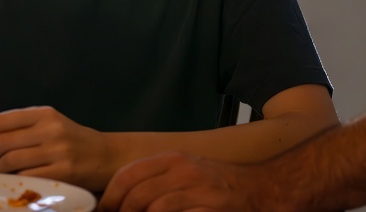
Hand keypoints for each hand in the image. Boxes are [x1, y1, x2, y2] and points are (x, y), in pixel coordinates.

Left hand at [0, 106, 113, 189]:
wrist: (107, 156)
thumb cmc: (71, 141)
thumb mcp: (43, 126)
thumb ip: (10, 128)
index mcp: (44, 113)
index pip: (1, 120)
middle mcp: (51, 129)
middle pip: (3, 142)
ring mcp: (58, 151)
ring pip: (11, 161)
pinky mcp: (64, 172)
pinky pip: (27, 178)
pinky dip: (12, 181)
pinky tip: (9, 182)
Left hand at [100, 152, 267, 211]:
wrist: (259, 189)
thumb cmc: (216, 183)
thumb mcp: (183, 171)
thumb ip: (155, 179)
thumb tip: (120, 198)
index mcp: (173, 159)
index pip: (128, 174)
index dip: (111, 197)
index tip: (106, 210)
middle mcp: (185, 172)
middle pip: (137, 195)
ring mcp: (200, 192)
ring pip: (155, 209)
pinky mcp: (211, 211)